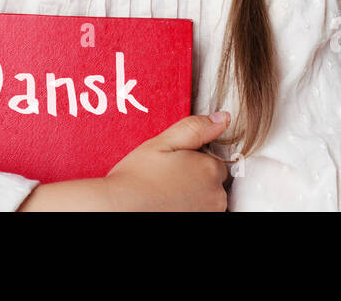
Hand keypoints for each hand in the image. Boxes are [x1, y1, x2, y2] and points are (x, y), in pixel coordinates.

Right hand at [102, 112, 231, 210]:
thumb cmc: (136, 179)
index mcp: (209, 169)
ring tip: (166, 193)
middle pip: (213, 182)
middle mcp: (215, 196)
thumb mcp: (162, 143)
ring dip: (193, 195)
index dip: (193, 160)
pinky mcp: (200, 223)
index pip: (214, 161)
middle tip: (167, 177)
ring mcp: (208, 214)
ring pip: (208, 200)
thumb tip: (222, 118)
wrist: (118, 209)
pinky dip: (188, 208)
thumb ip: (195, 128)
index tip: (174, 164)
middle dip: (196, 178)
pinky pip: (200, 211)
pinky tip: (169, 204)